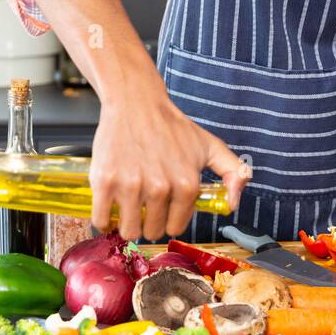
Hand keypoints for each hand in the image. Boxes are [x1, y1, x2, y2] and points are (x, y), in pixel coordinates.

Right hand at [89, 73, 249, 241]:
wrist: (136, 102)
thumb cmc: (172, 126)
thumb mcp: (210, 146)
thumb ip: (233, 172)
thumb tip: (234, 204)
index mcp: (186, 184)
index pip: (176, 227)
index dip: (168, 219)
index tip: (163, 207)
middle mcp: (159, 188)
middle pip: (151, 232)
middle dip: (148, 222)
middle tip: (144, 203)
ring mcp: (130, 186)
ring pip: (128, 231)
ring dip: (127, 223)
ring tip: (128, 206)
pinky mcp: (104, 182)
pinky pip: (101, 220)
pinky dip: (104, 221)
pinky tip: (109, 208)